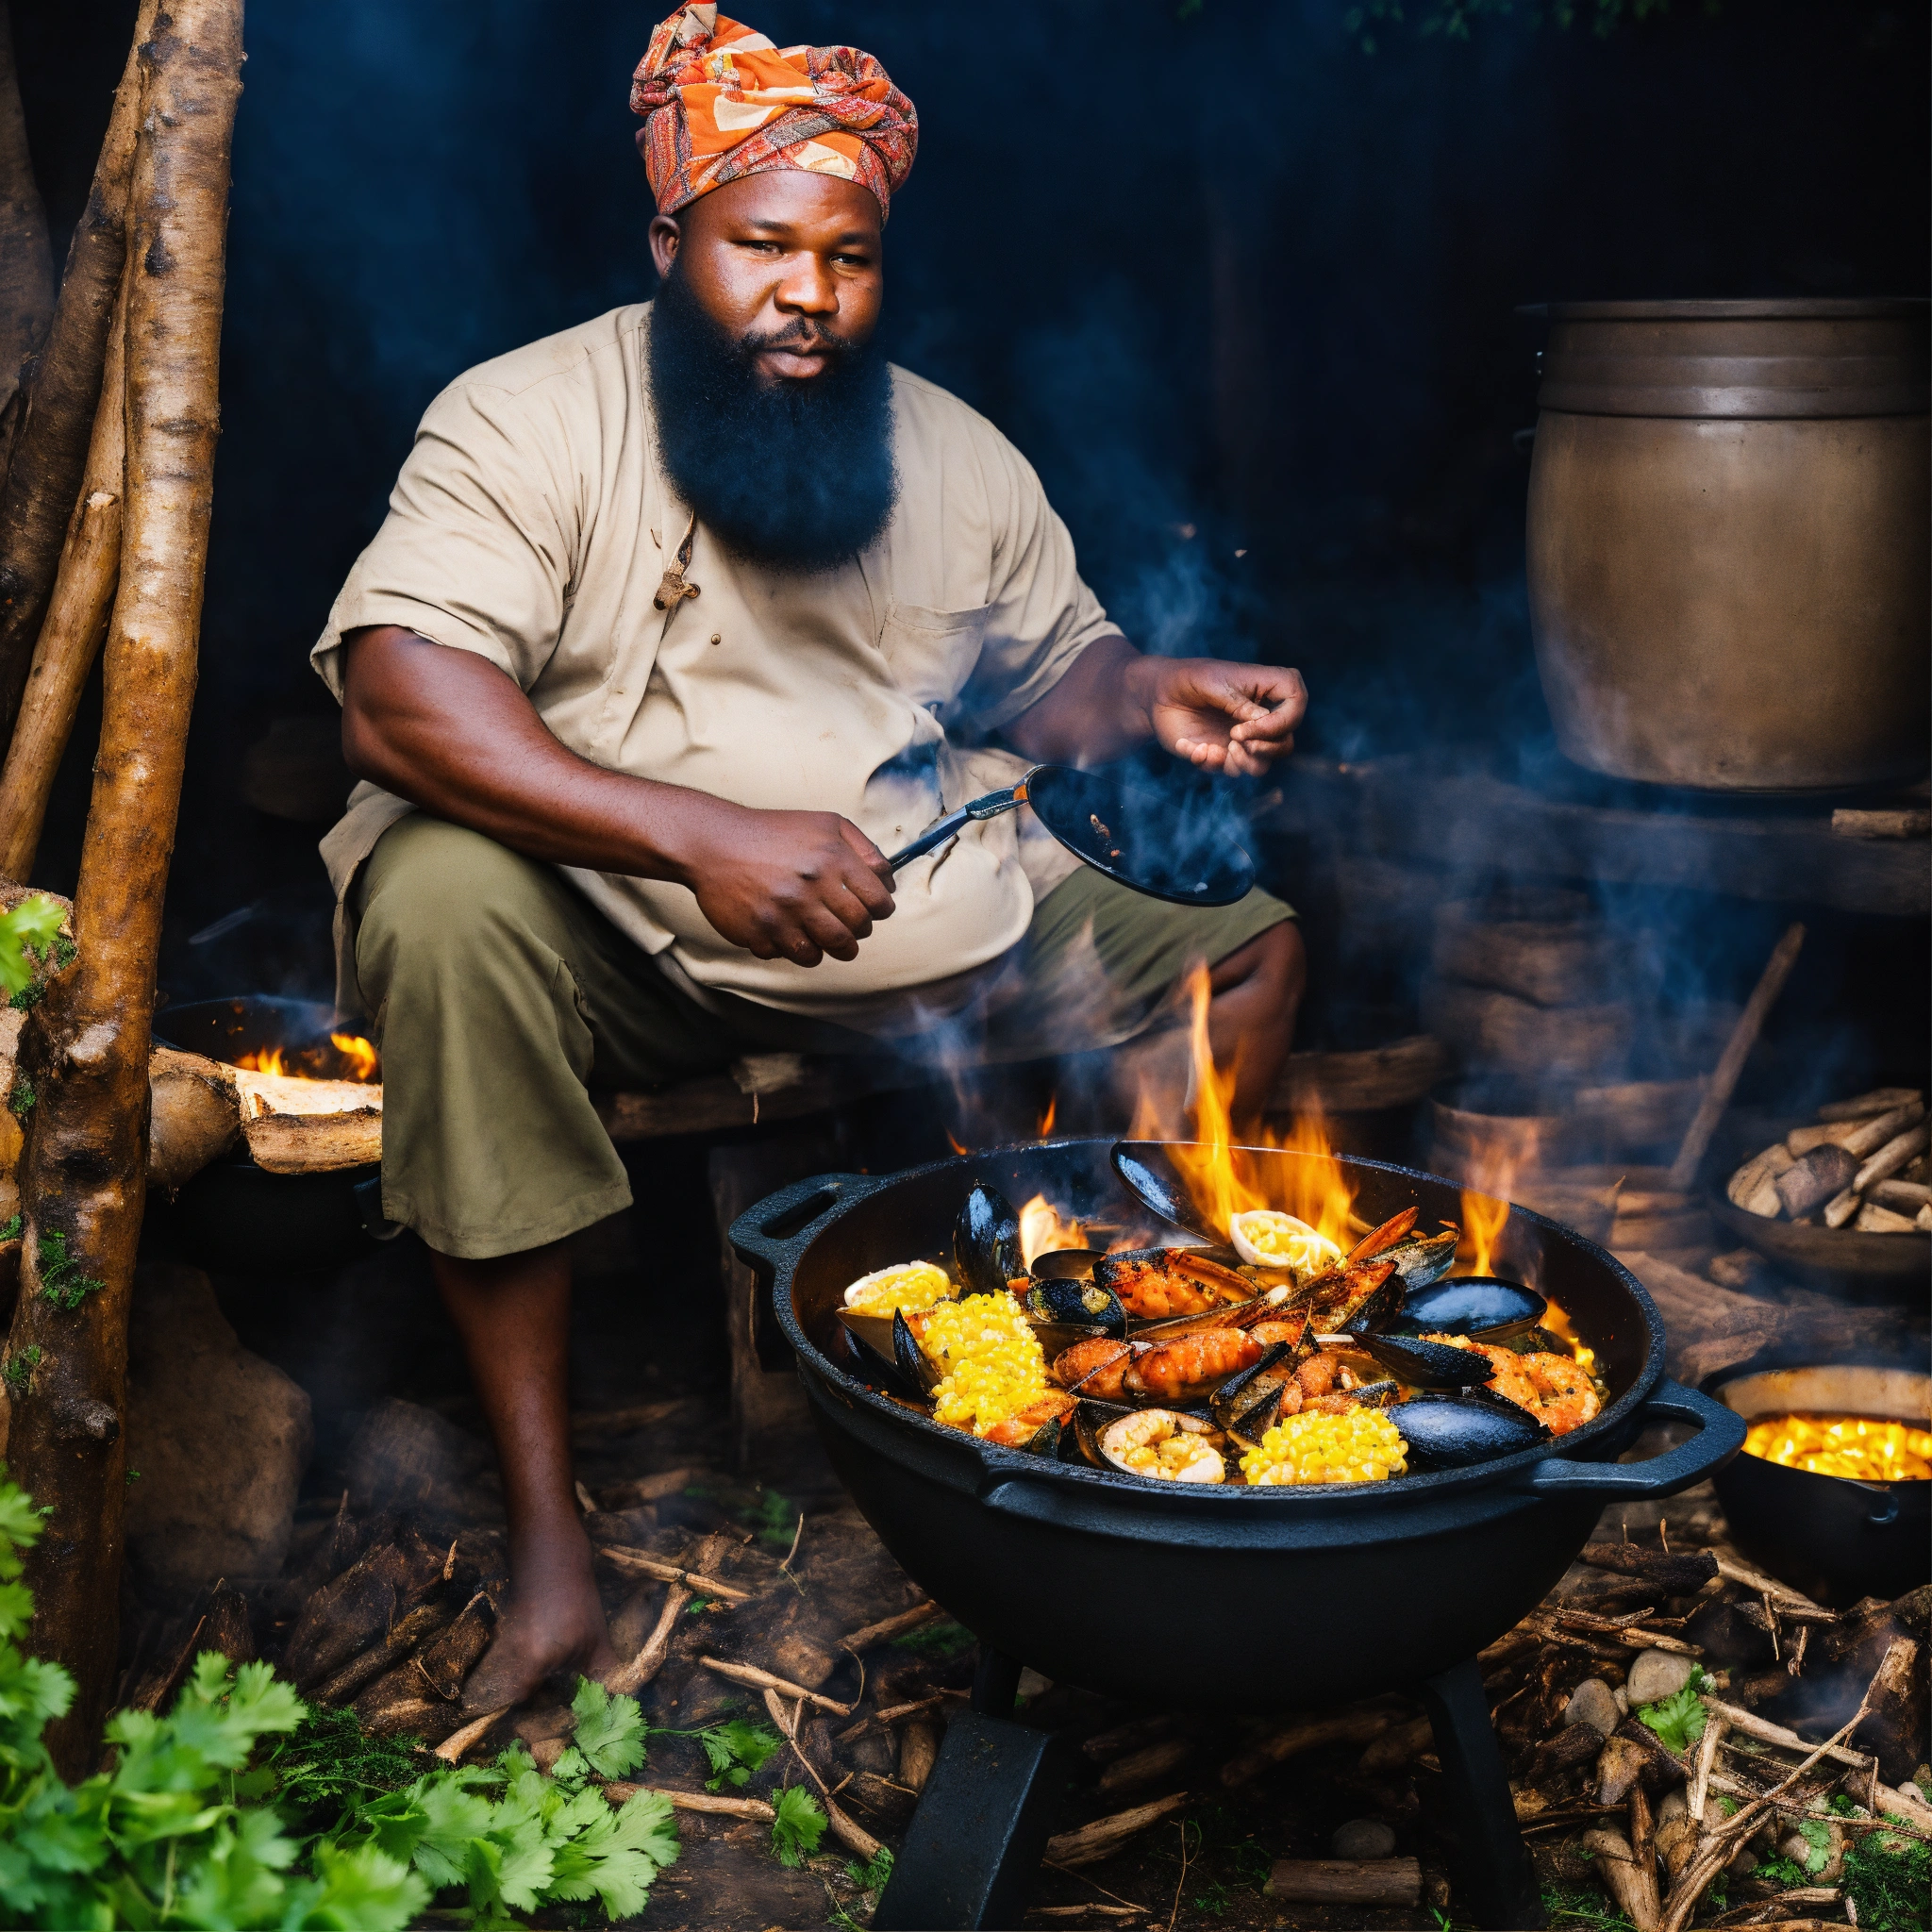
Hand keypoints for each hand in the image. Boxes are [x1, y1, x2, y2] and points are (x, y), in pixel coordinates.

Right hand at [672, 800, 894, 966]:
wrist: (714, 843)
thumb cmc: (773, 832)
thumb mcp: (826, 824)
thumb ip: (864, 847)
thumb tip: (889, 879)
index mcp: (832, 857)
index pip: (878, 901)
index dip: (881, 909)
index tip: (874, 910)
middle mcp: (811, 886)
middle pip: (858, 928)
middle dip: (860, 930)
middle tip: (851, 925)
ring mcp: (785, 911)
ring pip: (832, 948)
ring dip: (838, 948)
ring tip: (832, 939)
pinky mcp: (761, 932)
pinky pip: (795, 956)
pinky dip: (802, 951)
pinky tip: (797, 936)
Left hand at [1138, 659, 1306, 777]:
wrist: (1158, 695)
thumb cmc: (1189, 678)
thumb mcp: (1214, 683)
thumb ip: (1240, 703)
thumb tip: (1263, 723)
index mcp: (1266, 688)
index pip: (1297, 704)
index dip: (1281, 722)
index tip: (1245, 726)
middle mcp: (1260, 716)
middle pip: (1285, 743)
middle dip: (1265, 749)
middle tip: (1236, 739)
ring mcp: (1244, 738)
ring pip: (1262, 765)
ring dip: (1244, 764)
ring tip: (1221, 749)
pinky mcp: (1224, 754)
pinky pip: (1230, 771)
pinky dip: (1211, 763)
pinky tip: (1194, 748)